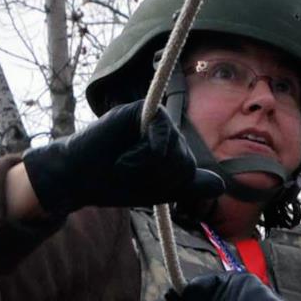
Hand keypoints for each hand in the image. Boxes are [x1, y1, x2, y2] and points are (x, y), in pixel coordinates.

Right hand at [19, 106, 224, 218]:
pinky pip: (162, 134)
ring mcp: (156, 120)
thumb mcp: (154, 191)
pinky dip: (144, 153)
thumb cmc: (112, 182)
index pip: (190, 173)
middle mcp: (167, 133)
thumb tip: (221, 184)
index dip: (167, 188)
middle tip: (128, 174)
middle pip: (184, 163)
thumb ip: (187, 186)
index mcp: (172, 152)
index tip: (141, 187)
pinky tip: (123, 156)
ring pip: (173, 152)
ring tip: (123, 164)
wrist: (78, 175)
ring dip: (146, 168)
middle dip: (156, 179)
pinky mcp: (142, 109)